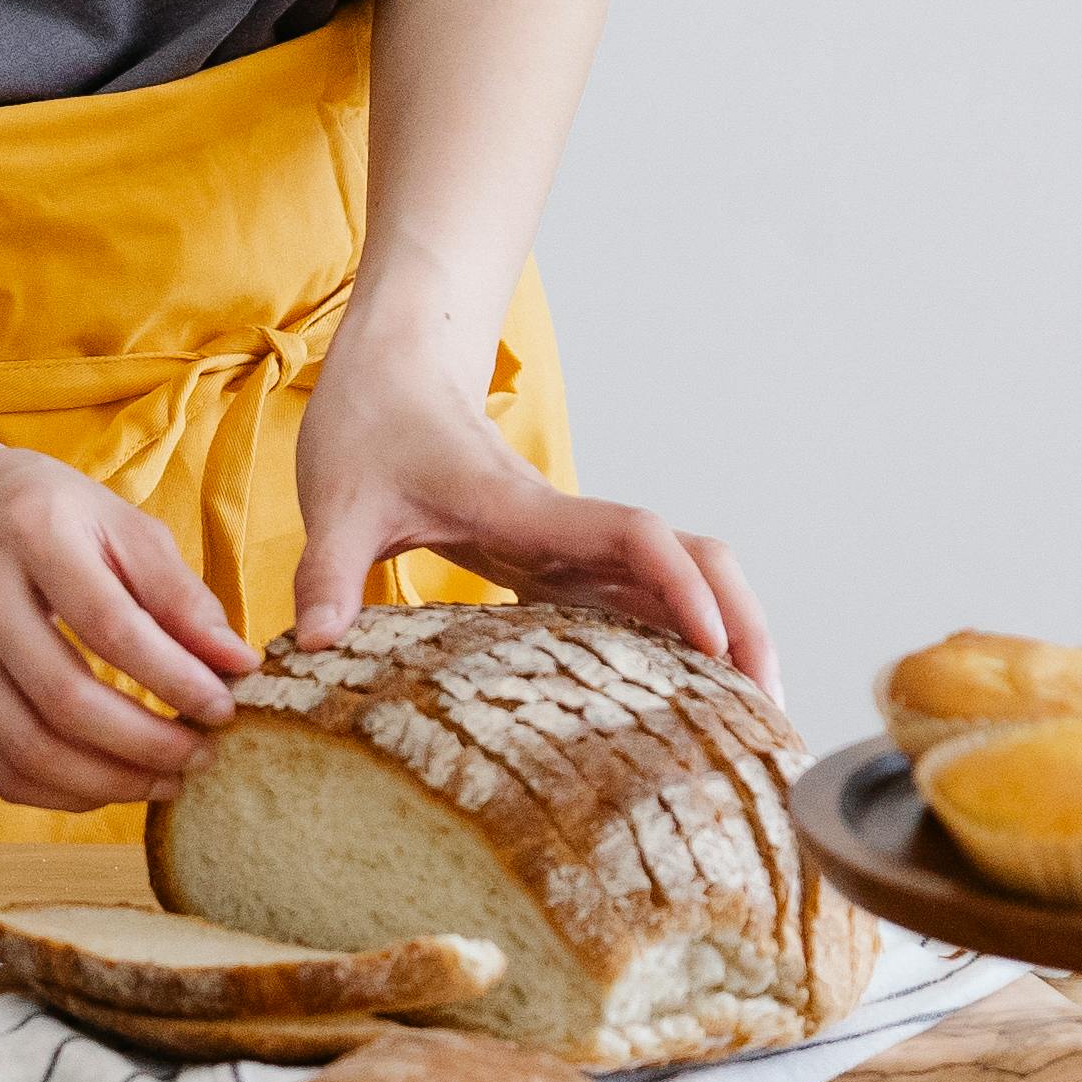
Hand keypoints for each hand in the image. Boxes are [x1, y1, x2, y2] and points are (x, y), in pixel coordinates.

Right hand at [0, 438, 260, 810]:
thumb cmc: (43, 514)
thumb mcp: (118, 523)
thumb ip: (179, 593)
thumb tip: (235, 664)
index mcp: (30, 531)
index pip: (110, 626)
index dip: (175, 678)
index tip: (224, 707)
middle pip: (66, 700)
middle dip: (148, 744)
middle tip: (200, 754)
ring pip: (31, 750)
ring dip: (112, 782)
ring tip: (166, 778)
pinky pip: (2, 770)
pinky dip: (65, 794)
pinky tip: (111, 781)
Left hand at [289, 364, 776, 690]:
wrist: (391, 366)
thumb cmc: (370, 423)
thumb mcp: (338, 502)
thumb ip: (329, 572)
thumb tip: (317, 645)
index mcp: (526, 507)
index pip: (635, 537)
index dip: (681, 588)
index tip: (716, 646)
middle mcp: (566, 525)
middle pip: (691, 559)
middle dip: (740, 622)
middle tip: (764, 711)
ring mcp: (568, 542)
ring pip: (678, 575)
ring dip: (725, 629)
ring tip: (748, 716)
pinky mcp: (555, 559)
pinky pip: (637, 596)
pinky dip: (678, 637)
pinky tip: (686, 696)